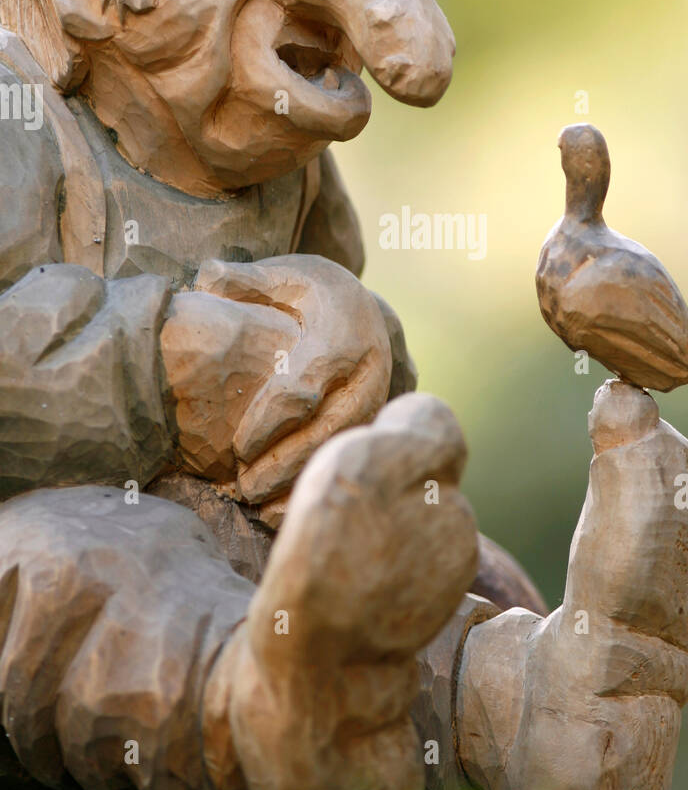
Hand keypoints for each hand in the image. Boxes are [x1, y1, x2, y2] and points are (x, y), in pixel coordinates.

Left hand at [160, 255, 391, 501]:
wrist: (368, 309)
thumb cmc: (312, 295)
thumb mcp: (284, 276)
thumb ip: (243, 281)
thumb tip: (204, 277)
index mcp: (343, 333)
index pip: (305, 385)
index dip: (271, 420)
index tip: (238, 447)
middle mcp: (370, 369)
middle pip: (332, 426)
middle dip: (287, 461)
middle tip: (244, 487)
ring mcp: (382, 398)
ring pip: (345, 449)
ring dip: (302, 480)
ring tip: (256, 504)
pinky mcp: (379, 421)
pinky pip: (351, 459)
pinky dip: (317, 486)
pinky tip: (280, 513)